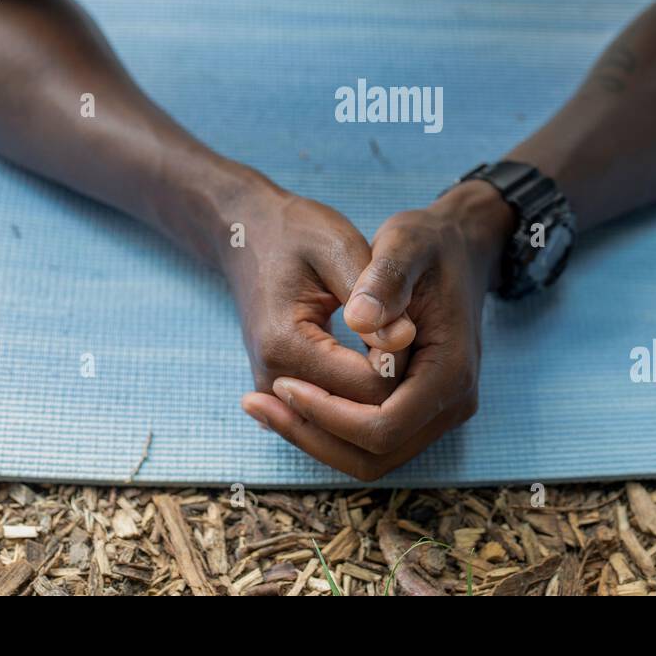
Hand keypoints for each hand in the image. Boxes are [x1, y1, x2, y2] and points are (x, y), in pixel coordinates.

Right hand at [221, 184, 414, 407]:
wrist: (249, 237)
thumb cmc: (297, 233)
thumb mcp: (339, 246)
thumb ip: (373, 294)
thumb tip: (404, 340)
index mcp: (285, 344)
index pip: (371, 387)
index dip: (402, 360)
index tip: (407, 320)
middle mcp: (273, 379)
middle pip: (360, 413)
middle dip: (392, 379)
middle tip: (400, 329)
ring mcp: (273, 392)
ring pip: (348, 422)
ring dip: (378, 391)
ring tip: (384, 340)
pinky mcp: (279, 394)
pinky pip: (332, 416)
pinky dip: (359, 396)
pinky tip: (369, 356)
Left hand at [243, 181, 514, 480]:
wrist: (459, 247)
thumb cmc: (430, 243)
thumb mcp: (406, 243)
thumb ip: (385, 279)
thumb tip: (360, 320)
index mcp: (450, 371)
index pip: (383, 426)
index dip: (328, 413)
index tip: (283, 380)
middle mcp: (452, 404)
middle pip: (375, 455)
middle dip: (314, 434)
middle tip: (261, 400)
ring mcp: (437, 414)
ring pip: (370, 459)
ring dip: (315, 438)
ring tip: (264, 404)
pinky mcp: (419, 411)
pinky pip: (370, 442)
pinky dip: (328, 429)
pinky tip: (287, 401)